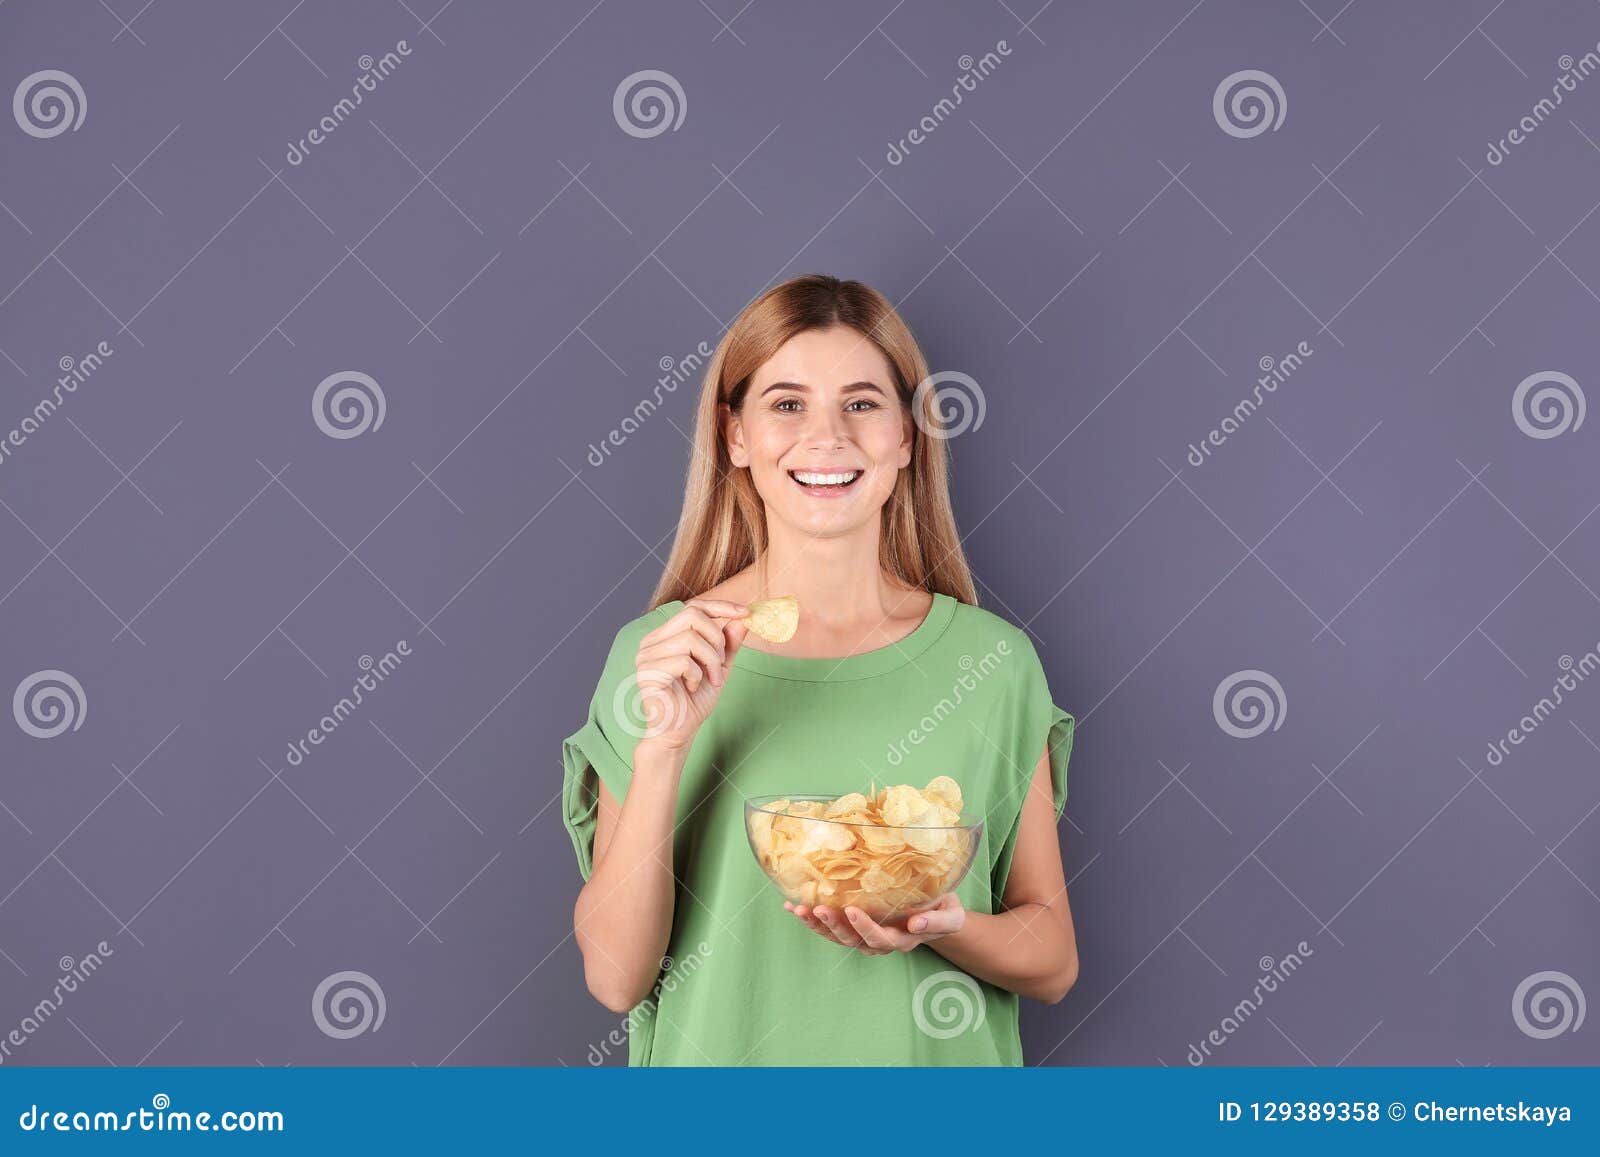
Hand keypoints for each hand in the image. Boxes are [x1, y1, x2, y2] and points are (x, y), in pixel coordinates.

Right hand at [632, 597, 747, 750]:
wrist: (677, 732)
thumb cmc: (693, 701)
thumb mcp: (718, 667)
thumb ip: (728, 643)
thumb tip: (743, 618)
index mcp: (665, 635)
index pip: (692, 607)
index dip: (720, 606)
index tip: (746, 613)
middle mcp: (652, 641)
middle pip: (691, 616)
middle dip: (716, 638)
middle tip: (720, 663)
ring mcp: (646, 655)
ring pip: (690, 639)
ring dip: (710, 661)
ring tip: (710, 679)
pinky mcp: (647, 672)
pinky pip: (683, 661)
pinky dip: (697, 675)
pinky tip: (692, 687)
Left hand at [783, 893, 965, 954]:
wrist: (937, 912)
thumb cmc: (944, 910)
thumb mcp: (950, 915)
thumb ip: (937, 921)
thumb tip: (917, 923)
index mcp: (901, 939)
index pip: (880, 938)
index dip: (865, 928)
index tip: (852, 910)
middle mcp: (879, 941)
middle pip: (852, 940)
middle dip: (834, 926)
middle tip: (819, 908)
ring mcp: (863, 935)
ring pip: (836, 936)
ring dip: (816, 925)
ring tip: (799, 909)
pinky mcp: (853, 926)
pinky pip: (829, 926)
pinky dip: (810, 918)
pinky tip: (792, 906)